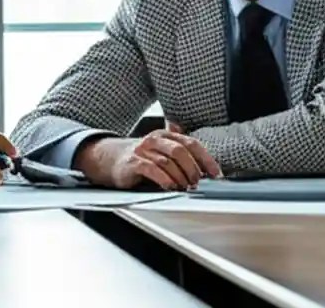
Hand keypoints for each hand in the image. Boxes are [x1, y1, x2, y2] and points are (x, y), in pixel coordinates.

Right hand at [75, 128, 221, 190]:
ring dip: (180, 177)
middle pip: (180, 151)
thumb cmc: (139, 157)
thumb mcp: (160, 150)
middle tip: (197, 183)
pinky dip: (165, 180)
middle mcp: (154, 139)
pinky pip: (152, 170)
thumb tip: (207, 163)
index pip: (191, 143)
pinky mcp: (133, 162)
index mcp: (165, 135)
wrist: (109, 159)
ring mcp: (143, 150)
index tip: (216, 174)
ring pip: (168, 161)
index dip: (206, 158)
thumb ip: (180, 150)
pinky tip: (171, 187)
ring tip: (185, 188)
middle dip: (193, 169)